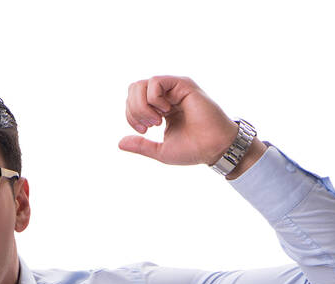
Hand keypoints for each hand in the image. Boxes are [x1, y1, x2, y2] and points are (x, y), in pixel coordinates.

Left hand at [117, 76, 239, 166]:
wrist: (214, 148)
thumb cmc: (193, 150)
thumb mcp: (160, 150)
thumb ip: (141, 145)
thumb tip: (119, 143)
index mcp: (161, 108)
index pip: (134, 101)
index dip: (131, 116)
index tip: (143, 132)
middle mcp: (167, 96)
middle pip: (134, 89)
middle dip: (134, 109)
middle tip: (148, 126)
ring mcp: (175, 89)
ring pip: (142, 84)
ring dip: (142, 105)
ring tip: (156, 120)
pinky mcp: (183, 85)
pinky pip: (156, 82)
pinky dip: (153, 98)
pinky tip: (165, 112)